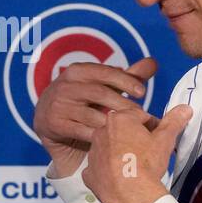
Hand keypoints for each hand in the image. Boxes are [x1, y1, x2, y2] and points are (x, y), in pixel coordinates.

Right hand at [33, 58, 157, 177]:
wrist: (49, 119)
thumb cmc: (83, 100)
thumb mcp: (102, 85)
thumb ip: (126, 77)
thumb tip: (152, 63)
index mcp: (78, 71)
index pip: (105, 72)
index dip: (125, 81)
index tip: (142, 92)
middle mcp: (65, 86)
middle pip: (100, 93)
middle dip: (123, 105)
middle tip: (142, 116)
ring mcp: (58, 105)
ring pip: (92, 115)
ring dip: (114, 124)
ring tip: (132, 130)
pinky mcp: (54, 124)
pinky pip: (82, 131)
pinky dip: (99, 136)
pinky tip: (113, 140)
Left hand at [82, 104, 192, 202]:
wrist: (131, 194)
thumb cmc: (147, 163)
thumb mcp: (165, 140)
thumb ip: (173, 122)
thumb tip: (185, 108)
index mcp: (119, 119)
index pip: (140, 116)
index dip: (153, 126)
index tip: (160, 138)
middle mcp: (101, 131)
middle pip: (123, 130)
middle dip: (135, 138)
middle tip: (149, 152)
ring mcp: (93, 153)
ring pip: (110, 148)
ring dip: (121, 153)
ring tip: (136, 166)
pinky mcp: (89, 173)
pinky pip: (100, 168)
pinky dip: (109, 171)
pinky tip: (121, 178)